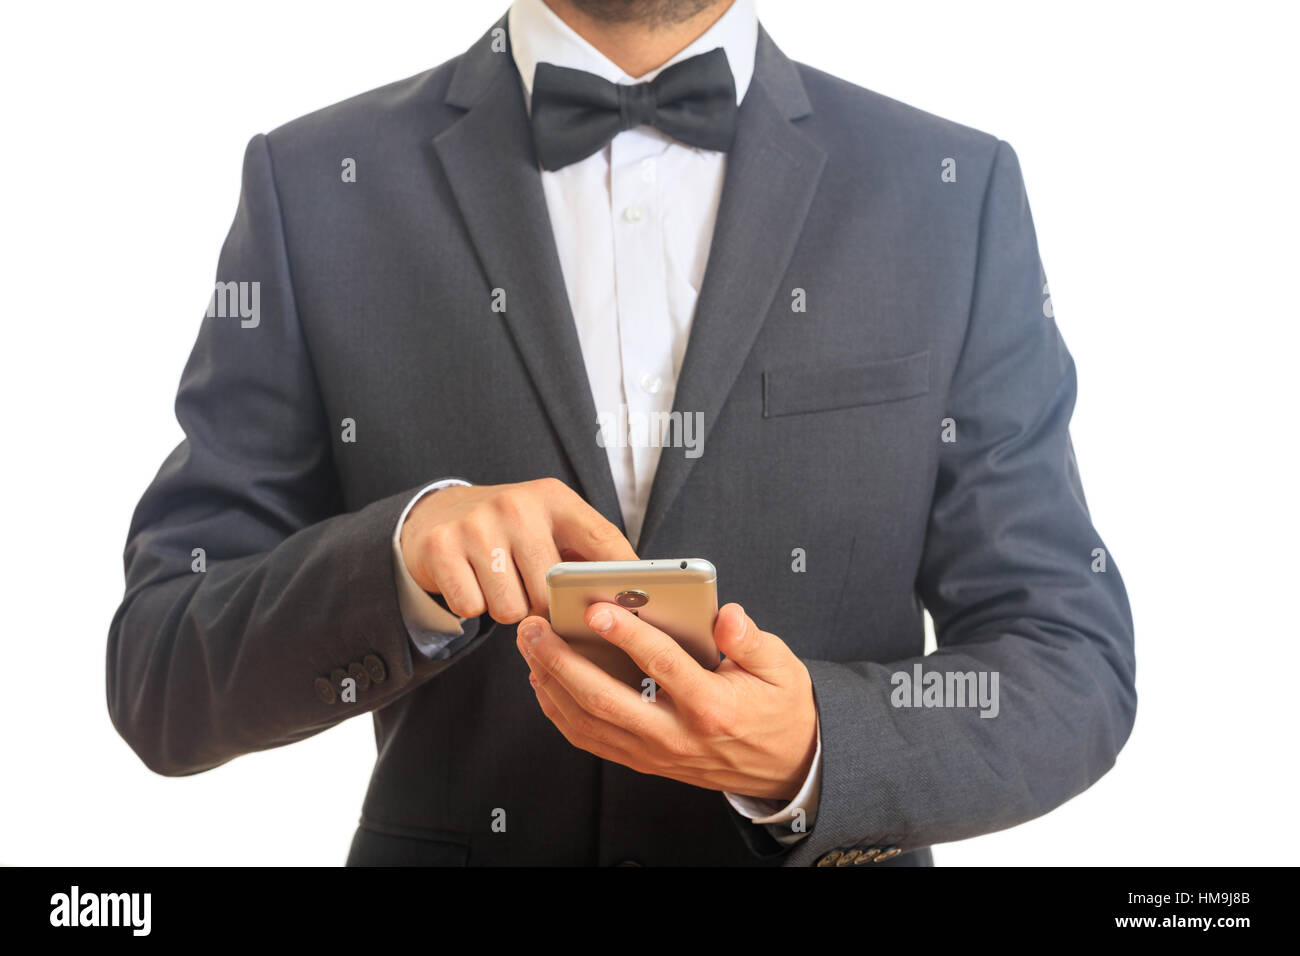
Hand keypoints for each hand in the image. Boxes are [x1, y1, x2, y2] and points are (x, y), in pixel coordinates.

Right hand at [400, 478, 636, 623]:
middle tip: (530, 589)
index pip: (602, 540)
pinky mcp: (441, 547)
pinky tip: (471, 580)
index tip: (633, 603)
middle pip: (549, 592)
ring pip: (511, 608)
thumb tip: (633, 599)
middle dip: (542, 605)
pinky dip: (473, 605)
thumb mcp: (550, 525)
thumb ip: (588, 553)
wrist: (438, 513)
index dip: (620, 577)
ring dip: (507, 607)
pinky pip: (472, 608)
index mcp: (554, 497)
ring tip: (499, 581)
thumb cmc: (510, 530)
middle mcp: (516, 505)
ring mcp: (476, 525)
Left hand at [517, 602, 818, 802]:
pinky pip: (590, 738)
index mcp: (712, 706)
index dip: (626, 635)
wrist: (784, 765)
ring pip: (588, 722)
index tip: (596, 609)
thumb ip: (750, 639)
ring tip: (530, 647)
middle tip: (536, 627)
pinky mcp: (643, 760)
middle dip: (562, 660)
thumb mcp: (781, 667)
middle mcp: (677, 735)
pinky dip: (559, 710)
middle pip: (605, 699)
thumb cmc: (778, 708)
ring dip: (551, 683)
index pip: (661, 666)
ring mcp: (655, 753)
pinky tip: (543, 681)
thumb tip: (726, 614)